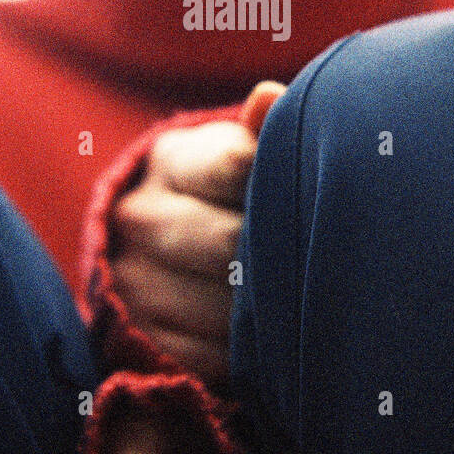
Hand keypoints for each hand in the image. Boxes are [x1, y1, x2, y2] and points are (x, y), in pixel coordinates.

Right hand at [109, 80, 285, 387]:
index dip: (283, 185)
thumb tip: (268, 95)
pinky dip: (246, 357)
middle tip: (319, 262)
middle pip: (233, 244)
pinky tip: (263, 340)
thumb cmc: (223, 193)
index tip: (315, 198)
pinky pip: (210, 357)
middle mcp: (140, 218)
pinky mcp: (139, 339)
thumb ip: (260, 133)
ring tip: (296, 302)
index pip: (238, 168)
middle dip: (280, 257)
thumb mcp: (235, 152)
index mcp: (172, 161)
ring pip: (225, 306)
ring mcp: (133, 281)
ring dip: (269, 313)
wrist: (155, 249)